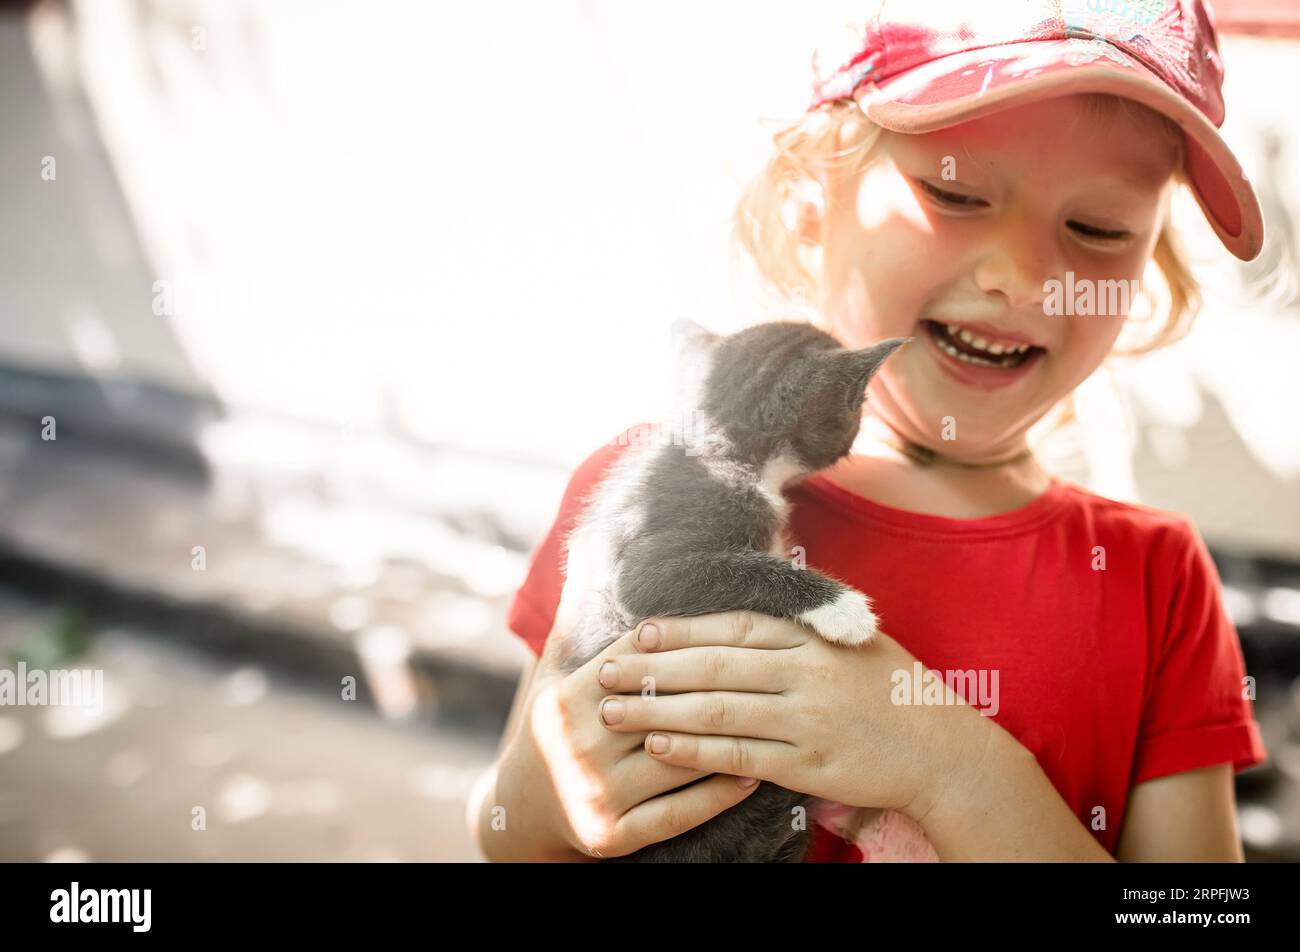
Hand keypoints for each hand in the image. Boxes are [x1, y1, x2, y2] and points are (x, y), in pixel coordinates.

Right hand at [494, 625, 764, 858]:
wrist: (521, 809)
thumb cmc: (557, 727)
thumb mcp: (555, 673)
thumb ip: (576, 621)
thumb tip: (590, 556)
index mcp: (568, 700)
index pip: (636, 660)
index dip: (682, 644)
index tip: (728, 633)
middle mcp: (578, 745)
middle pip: (662, 707)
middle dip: (715, 690)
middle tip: (766, 677)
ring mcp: (594, 794)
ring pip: (677, 759)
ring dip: (728, 740)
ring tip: (770, 723)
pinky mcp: (611, 835)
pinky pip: (677, 813)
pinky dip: (717, 794)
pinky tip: (750, 776)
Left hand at [591, 610, 990, 818]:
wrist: (943, 749)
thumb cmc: (890, 689)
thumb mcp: (852, 639)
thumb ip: (799, 622)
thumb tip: (746, 597)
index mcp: (813, 637)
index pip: (733, 627)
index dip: (680, 630)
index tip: (636, 634)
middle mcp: (806, 673)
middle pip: (714, 665)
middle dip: (652, 669)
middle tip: (603, 672)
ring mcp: (806, 720)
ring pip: (717, 711)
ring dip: (659, 711)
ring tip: (612, 712)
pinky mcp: (807, 766)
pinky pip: (738, 757)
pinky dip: (694, 752)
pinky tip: (658, 747)